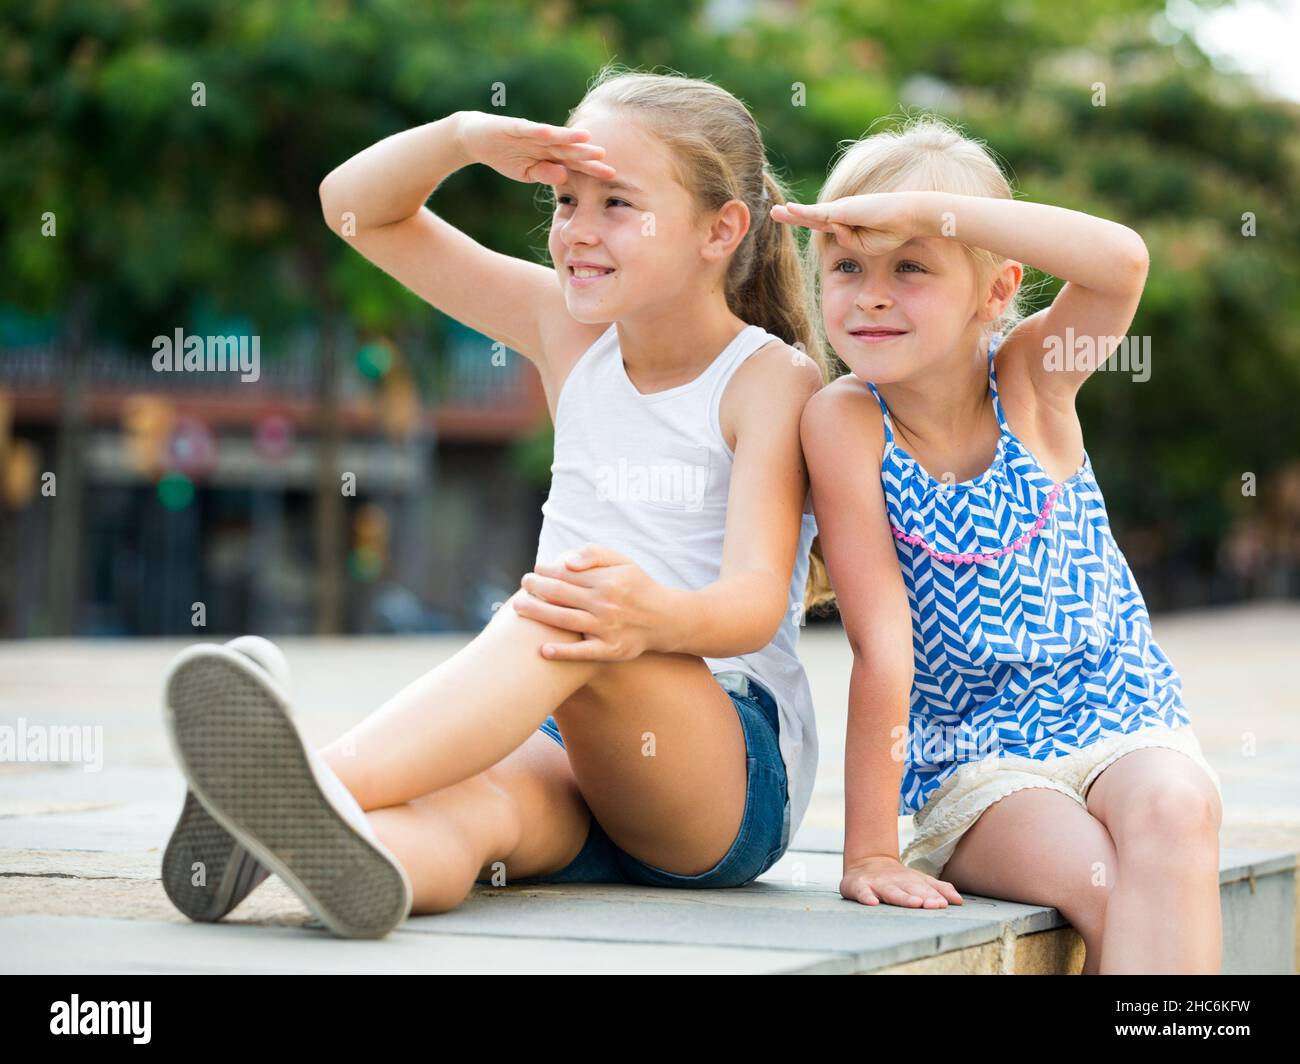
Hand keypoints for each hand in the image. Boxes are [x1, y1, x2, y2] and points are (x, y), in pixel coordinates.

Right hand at [455, 111, 616, 186]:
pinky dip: (537, 131)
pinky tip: (550, 132)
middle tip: (606, 157)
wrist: (476, 138)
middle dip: (586, 153)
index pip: (575, 163)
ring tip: (586, 137)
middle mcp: (545, 142)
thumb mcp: (526, 173)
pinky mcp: (513, 127)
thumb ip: (546, 174)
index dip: (592, 168)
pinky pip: (527, 129)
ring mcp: (530, 133)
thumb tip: (564, 176)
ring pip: (552, 136)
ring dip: (568, 136)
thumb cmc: (506, 156)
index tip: (611, 175)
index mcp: (550, 155)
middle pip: (569, 148)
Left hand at [511, 544, 662, 661]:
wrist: (665, 619)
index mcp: (607, 580)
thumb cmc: (638, 587)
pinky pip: (583, 652)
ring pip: (565, 620)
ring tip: (518, 607)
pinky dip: (563, 652)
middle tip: (523, 584)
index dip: (547, 570)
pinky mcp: (610, 650)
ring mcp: (607, 628)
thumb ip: (595, 554)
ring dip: (538, 613)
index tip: (535, 570)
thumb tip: (566, 560)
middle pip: (561, 595)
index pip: (568, 574)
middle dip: (536, 588)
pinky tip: (543, 650)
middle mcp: (606, 604)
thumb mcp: (623, 562)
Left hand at [770, 192, 923, 257]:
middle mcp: (842, 213)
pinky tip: (789, 209)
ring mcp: (842, 210)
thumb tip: (833, 231)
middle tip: (775, 212)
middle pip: (812, 216)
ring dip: (792, 213)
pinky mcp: (844, 209)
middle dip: (793, 214)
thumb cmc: (892, 231)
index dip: (807, 221)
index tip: (794, 220)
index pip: (822, 224)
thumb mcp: (865, 245)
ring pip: (812, 213)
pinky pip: (820, 212)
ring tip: (775, 211)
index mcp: (847, 223)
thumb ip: (847, 241)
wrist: (908, 218)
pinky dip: (803, 211)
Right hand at [840, 854, 962, 907]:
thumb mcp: (918, 880)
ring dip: (903, 898)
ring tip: (914, 903)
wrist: (866, 862)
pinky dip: (866, 897)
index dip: (934, 896)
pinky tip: (872, 903)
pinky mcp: (859, 886)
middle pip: (911, 890)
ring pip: (891, 892)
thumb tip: (959, 900)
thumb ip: (938, 889)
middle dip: (923, 897)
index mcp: (911, 881)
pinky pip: (862, 892)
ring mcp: (877, 884)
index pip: (925, 889)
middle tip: (935, 905)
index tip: (944, 903)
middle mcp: (896, 882)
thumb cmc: (896, 879)